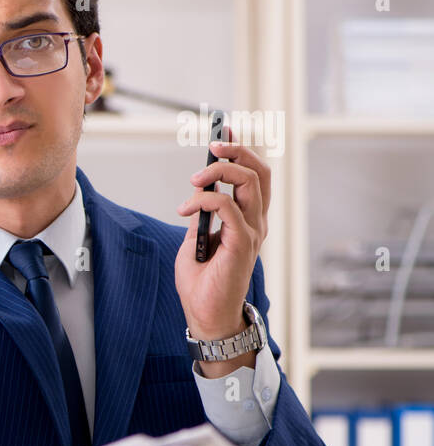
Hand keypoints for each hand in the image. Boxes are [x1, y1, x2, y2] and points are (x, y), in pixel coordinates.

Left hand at [173, 131, 270, 357]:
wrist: (206, 315)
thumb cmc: (201, 283)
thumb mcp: (194, 242)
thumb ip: (201, 219)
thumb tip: (197, 196)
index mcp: (248, 220)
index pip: (255, 177)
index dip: (242, 150)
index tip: (224, 131)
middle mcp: (256, 223)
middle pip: (260, 172)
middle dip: (238, 150)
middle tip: (213, 144)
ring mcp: (252, 232)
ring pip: (250, 183)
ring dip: (220, 171)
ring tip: (194, 179)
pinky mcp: (242, 243)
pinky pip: (228, 207)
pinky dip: (206, 199)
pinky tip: (186, 207)